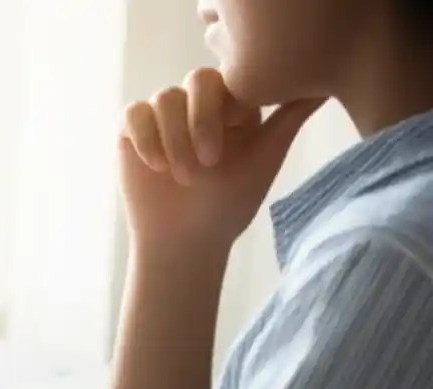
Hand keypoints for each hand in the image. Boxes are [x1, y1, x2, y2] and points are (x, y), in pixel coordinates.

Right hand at [120, 67, 324, 261]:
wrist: (185, 241)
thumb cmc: (228, 204)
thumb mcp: (266, 157)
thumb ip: (289, 118)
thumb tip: (327, 84)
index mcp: (230, 105)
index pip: (230, 77)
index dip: (230, 105)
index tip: (236, 139)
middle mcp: (196, 105)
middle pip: (196, 79)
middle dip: (202, 121)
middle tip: (209, 163)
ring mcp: (162, 117)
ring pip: (164, 98)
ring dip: (175, 138)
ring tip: (183, 176)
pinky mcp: (132, 132)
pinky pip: (134, 114)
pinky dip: (146, 139)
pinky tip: (158, 167)